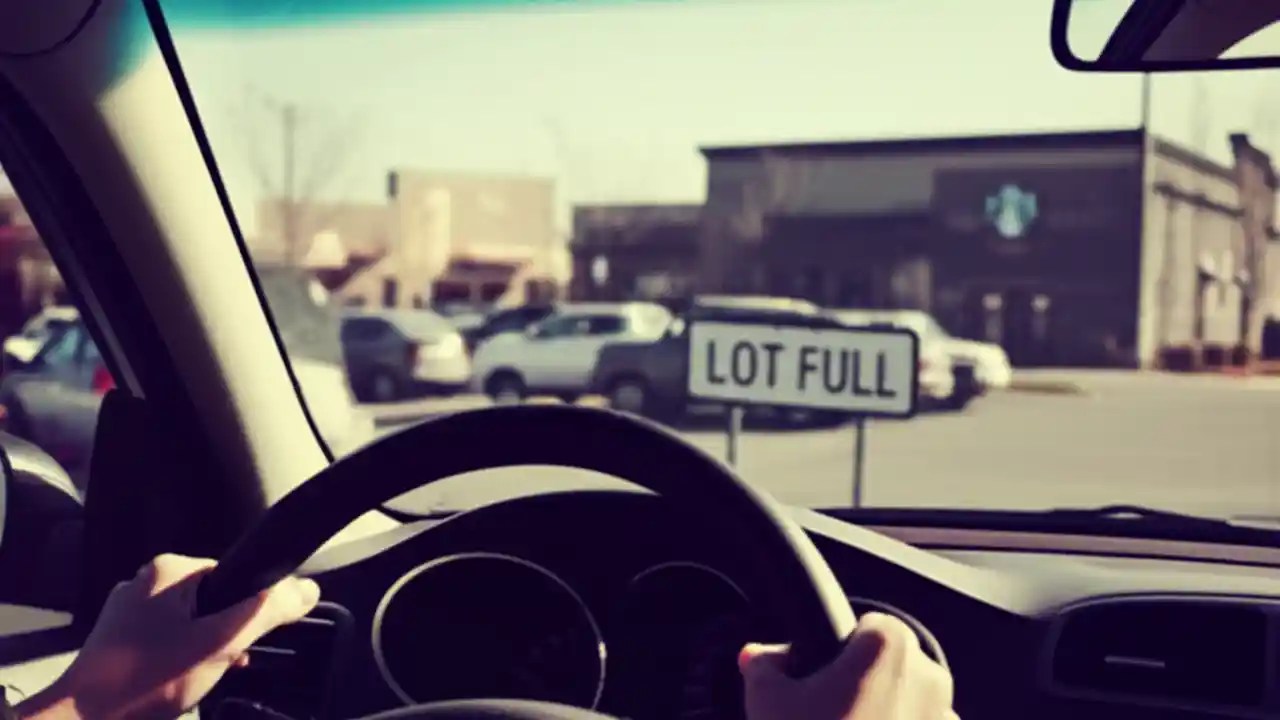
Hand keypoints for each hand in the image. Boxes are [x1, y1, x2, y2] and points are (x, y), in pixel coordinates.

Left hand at [18, 554, 319, 719]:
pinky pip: (165, 641)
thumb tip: (307, 589)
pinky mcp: (117, 641)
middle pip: (212, 601)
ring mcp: (126, 613)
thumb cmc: (144, 683)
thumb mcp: (220, 645)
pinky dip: (179, 660)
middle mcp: (143, 583)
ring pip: (189, 623)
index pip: (232, 576)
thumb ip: (267, 613)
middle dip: (224, 635)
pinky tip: (177, 685)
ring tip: (194, 679)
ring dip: (203, 650)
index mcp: (168, 570)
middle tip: (218, 664)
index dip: (247, 611)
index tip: (242, 642)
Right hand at [739, 612, 955, 719]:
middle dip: (865, 682)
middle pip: (894, 664)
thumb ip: (762, 665)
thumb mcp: (767, 700)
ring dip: (887, 716)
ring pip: (912, 704)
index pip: (868, 623)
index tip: (821, 672)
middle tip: (828, 713)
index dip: (840, 646)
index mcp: (888, 647)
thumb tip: (757, 657)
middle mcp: (929, 678)